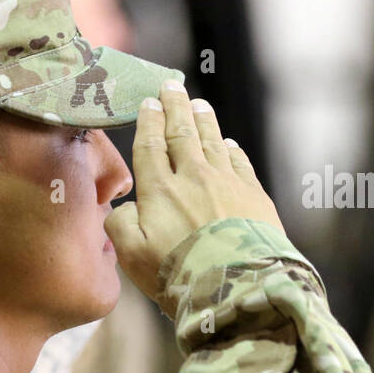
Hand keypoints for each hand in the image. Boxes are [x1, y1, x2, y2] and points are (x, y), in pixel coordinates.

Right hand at [106, 80, 282, 303]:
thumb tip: (122, 206)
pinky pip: (240, 162)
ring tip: (198, 104)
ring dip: (203, 120)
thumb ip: (118, 224)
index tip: (148, 103)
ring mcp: (228, 184)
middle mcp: (194, 178)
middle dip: (175, 107)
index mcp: (160, 190)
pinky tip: (228, 144)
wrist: (236, 286)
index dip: (148, 121)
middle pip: (182, 133)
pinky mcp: (255, 197)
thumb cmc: (177, 275)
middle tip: (171, 86)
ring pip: (213, 141)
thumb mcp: (131, 255)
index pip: (151, 145)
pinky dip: (231, 149)